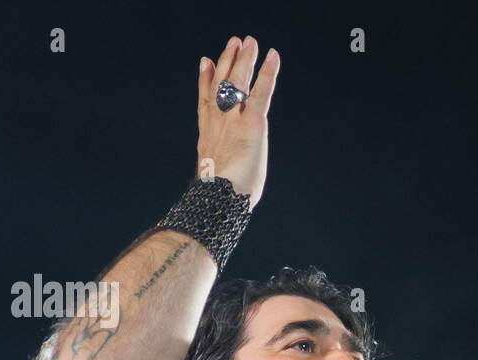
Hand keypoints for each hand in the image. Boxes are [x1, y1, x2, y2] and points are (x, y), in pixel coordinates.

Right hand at [197, 36, 279, 206]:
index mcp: (209, 136)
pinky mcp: (253, 123)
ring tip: (249, 42)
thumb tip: (219, 184)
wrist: (222, 199)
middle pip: (221, 85)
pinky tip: (272, 56)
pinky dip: (268, 73)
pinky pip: (261, 93)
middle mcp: (218, 122)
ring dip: (244, 60)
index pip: (207, 101)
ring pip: (238, 82)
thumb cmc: (221, 199)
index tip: (207, 62)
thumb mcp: (216, 179)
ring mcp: (234, 120)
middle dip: (227, 62)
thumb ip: (218, 170)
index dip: (205, 80)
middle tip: (233, 43)